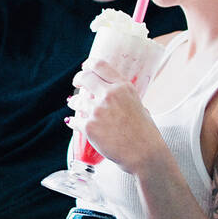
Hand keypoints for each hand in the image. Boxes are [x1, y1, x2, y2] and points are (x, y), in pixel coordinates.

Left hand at [68, 58, 166, 175]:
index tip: (85, 67)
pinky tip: (72, 122)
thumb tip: (114, 97)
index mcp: (123, 87)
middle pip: (85, 78)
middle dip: (78, 79)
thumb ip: (124, 98)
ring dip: (74, 102)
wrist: (143, 154)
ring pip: (76, 100)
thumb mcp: (140, 106)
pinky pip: (74, 120)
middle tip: (77, 82)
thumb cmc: (145, 133)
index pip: (100, 66)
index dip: (89, 64)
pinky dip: (73, 122)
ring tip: (73, 104)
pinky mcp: (88, 126)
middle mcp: (109, 95)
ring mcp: (97, 110)